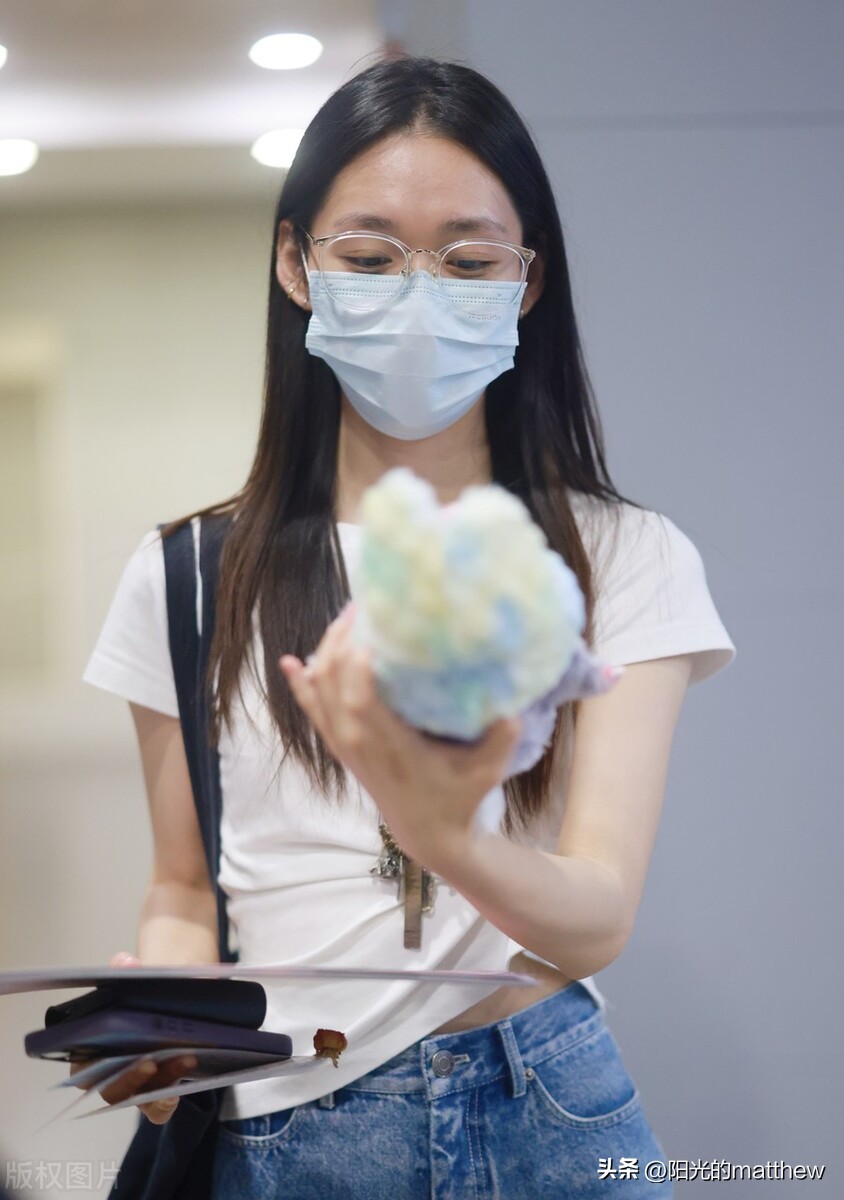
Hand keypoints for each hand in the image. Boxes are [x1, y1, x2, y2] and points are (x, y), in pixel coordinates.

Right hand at [69, 951, 195, 1124]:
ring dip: (162, 1082)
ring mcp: (136, 1087)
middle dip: (130, 1078)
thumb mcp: (136, 979)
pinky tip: (186, 1080)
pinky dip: (169, 1100)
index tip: (106, 1057)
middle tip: (150, 1060)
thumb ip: (127, 972)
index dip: (92, 1070)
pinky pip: (159, 1108)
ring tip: (185, 1059)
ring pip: (140, 1098)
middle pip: (112, 1090)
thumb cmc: (144, 994)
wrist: (175, 996)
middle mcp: (110, 1076)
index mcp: (92, 1052)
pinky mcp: (159, 1092)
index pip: (82, 1072)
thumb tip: (124, 961)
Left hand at [279, 606, 520, 866]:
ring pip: (320, 692)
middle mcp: (359, 743)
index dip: (356, 668)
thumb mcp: (486, 772)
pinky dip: (301, 685)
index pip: (361, 703)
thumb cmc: (457, 797)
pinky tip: (291, 661)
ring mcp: (345, 744)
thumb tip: (514, 707)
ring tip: (346, 618)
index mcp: (391, 747)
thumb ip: (500, 740)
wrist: (427, 834)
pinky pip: (313, 710)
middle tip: (362, 607)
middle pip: (333, 686)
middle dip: (341, 642)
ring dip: (326, 651)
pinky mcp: (340, 745)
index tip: (368, 632)